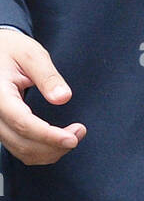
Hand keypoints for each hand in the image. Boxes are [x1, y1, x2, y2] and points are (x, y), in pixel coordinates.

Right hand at [0, 29, 84, 164]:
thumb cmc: (10, 49)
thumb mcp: (31, 54)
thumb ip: (48, 76)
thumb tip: (63, 97)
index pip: (23, 123)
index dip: (49, 135)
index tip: (72, 138)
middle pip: (23, 143)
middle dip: (54, 145)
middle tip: (80, 132)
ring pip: (21, 150)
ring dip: (49, 151)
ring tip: (73, 135)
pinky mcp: (3, 127)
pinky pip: (19, 148)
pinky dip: (40, 150)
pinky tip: (57, 141)